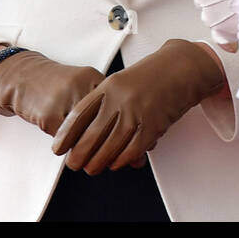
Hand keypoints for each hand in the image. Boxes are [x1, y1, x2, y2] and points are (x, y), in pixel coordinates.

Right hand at [0, 51, 105, 135]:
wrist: (21, 77)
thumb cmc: (54, 84)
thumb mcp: (80, 81)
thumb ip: (100, 98)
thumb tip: (121, 128)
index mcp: (91, 75)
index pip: (112, 105)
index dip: (114, 122)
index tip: (114, 132)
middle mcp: (79, 85)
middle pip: (99, 120)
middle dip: (100, 136)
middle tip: (98, 143)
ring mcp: (63, 99)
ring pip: (83, 133)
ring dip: (81, 141)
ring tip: (76, 138)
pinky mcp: (49, 116)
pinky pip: (64, 139)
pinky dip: (64, 140)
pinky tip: (58, 131)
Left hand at [51, 39, 225, 174]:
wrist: (180, 69)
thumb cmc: (150, 75)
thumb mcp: (121, 81)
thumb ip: (104, 101)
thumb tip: (87, 127)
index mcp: (108, 87)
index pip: (80, 114)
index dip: (66, 134)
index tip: (58, 147)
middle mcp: (120, 100)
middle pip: (92, 134)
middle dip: (80, 154)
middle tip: (73, 163)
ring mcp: (136, 113)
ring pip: (111, 146)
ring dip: (98, 161)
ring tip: (92, 168)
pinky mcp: (152, 126)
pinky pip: (132, 150)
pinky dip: (121, 160)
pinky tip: (115, 163)